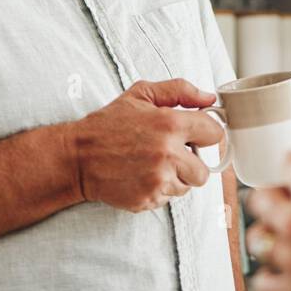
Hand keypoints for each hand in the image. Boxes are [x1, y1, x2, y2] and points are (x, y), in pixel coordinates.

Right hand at [70, 79, 224, 212]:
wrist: (76, 158)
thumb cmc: (107, 124)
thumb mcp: (140, 94)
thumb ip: (179, 91)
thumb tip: (209, 98)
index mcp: (171, 124)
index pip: (214, 134)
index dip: (205, 134)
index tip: (195, 136)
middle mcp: (168, 155)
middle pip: (203, 171)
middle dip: (191, 163)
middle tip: (170, 155)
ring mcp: (158, 180)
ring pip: (186, 187)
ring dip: (174, 178)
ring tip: (150, 165)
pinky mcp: (148, 199)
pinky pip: (167, 199)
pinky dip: (157, 190)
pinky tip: (140, 176)